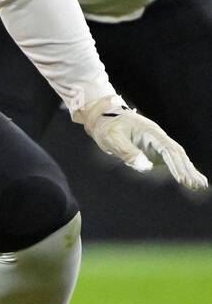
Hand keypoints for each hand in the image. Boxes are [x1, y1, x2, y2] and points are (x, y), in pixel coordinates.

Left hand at [73, 95, 207, 190]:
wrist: (103, 116)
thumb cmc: (107, 127)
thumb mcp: (112, 139)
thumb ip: (127, 152)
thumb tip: (145, 167)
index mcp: (151, 132)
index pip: (168, 150)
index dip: (176, 165)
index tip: (182, 180)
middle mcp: (158, 137)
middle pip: (178, 154)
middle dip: (188, 170)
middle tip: (197, 186)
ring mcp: (158, 144)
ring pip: (178, 158)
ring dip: (189, 171)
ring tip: (200, 186)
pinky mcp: (155, 150)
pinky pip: (172, 161)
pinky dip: (182, 170)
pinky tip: (191, 180)